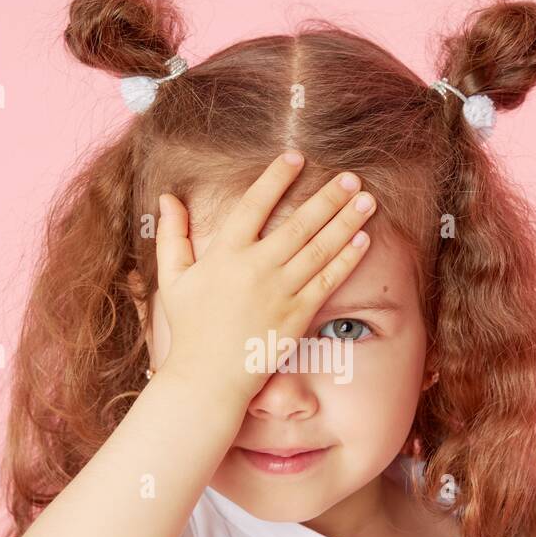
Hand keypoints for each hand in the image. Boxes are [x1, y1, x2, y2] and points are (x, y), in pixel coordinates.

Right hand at [153, 151, 375, 406]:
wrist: (208, 379)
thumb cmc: (190, 329)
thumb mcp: (172, 279)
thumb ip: (172, 236)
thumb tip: (168, 197)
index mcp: (225, 254)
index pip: (254, 204)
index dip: (276, 178)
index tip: (296, 157)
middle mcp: (256, 268)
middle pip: (298, 223)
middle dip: (327, 197)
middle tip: (349, 175)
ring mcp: (280, 292)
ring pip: (319, 248)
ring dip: (346, 221)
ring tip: (366, 199)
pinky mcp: (297, 315)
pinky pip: (327, 281)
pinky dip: (346, 259)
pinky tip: (362, 239)